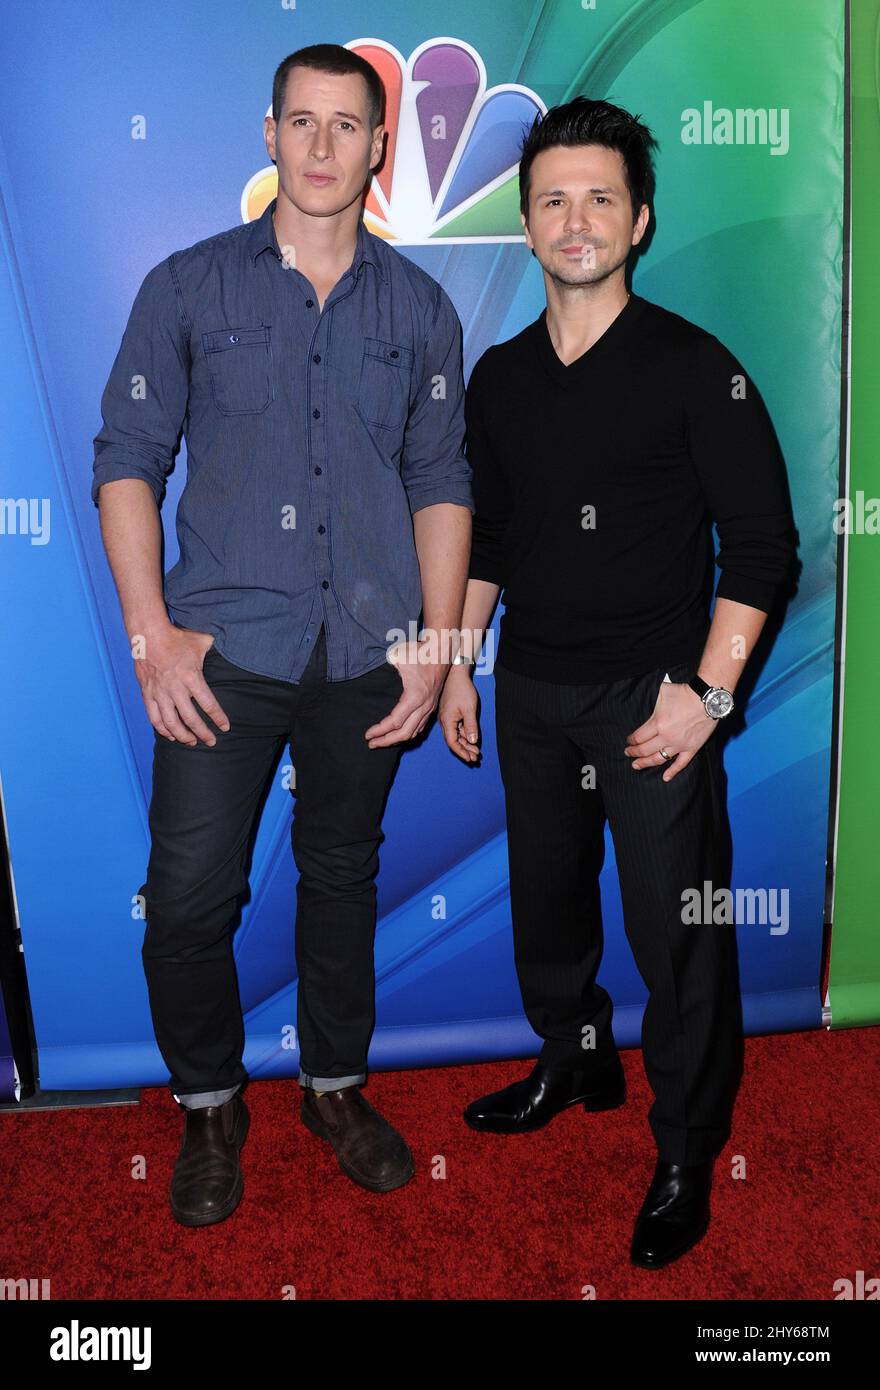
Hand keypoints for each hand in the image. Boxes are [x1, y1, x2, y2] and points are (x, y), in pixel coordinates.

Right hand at [133, 624, 230, 745]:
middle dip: (203, 733)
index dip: (218, 718)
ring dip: (183, 736)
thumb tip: (230, 648)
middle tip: (211, 741)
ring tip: (192, 742)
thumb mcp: (201, 641)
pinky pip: (154, 718)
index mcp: (192, 677)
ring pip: (171, 723)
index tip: (224, 727)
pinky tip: (170, 735)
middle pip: (191, 719)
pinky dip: (162, 729)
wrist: (148, 635)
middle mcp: (175, 688)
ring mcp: (160, 693)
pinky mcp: (147, 694)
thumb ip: (215, 649)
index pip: (209, 704)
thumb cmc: (177, 638)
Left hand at [363, 639, 447, 748]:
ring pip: (414, 732)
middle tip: (371, 744)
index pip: (394, 722)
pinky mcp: (432, 707)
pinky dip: (408, 735)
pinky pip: (420, 727)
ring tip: (382, 742)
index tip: (368, 734)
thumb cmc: (420, 653)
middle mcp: (424, 706)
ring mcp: (429, 707)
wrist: (441, 652)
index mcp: (414, 697)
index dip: (380, 730)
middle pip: (404, 733)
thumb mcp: (398, 657)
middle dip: (386, 741)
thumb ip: (386, 666)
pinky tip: (398, 735)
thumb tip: (374, 672)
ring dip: (397, 740)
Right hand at [438, 664, 480, 762]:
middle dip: (465, 750)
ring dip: (466, 744)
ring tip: (476, 752)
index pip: (452, 743)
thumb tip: (473, 742)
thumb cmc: (462, 690)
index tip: (470, 759)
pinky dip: (465, 735)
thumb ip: (471, 726)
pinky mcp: (451, 714)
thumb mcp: (469, 709)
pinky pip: (457, 728)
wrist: (456, 675)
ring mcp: (447, 718)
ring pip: (456, 735)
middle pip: (454, 741)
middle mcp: (445, 722)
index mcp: (447, 721)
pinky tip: (472, 739)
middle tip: (476, 758)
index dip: (461, 752)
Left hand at [624, 679, 715, 780]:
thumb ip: (653, 703)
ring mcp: (679, 745)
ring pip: (659, 758)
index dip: (631, 739)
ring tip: (636, 765)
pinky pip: (681, 764)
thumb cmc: (684, 693)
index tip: (629, 740)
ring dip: (645, 763)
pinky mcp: (692, 748)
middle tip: (628, 753)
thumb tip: (649, 706)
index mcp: (658, 723)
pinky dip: (672, 772)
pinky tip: (665, 778)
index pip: (639, 737)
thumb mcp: (663, 692)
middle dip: (634, 752)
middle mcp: (667, 737)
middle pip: (645, 749)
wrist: (708, 699)